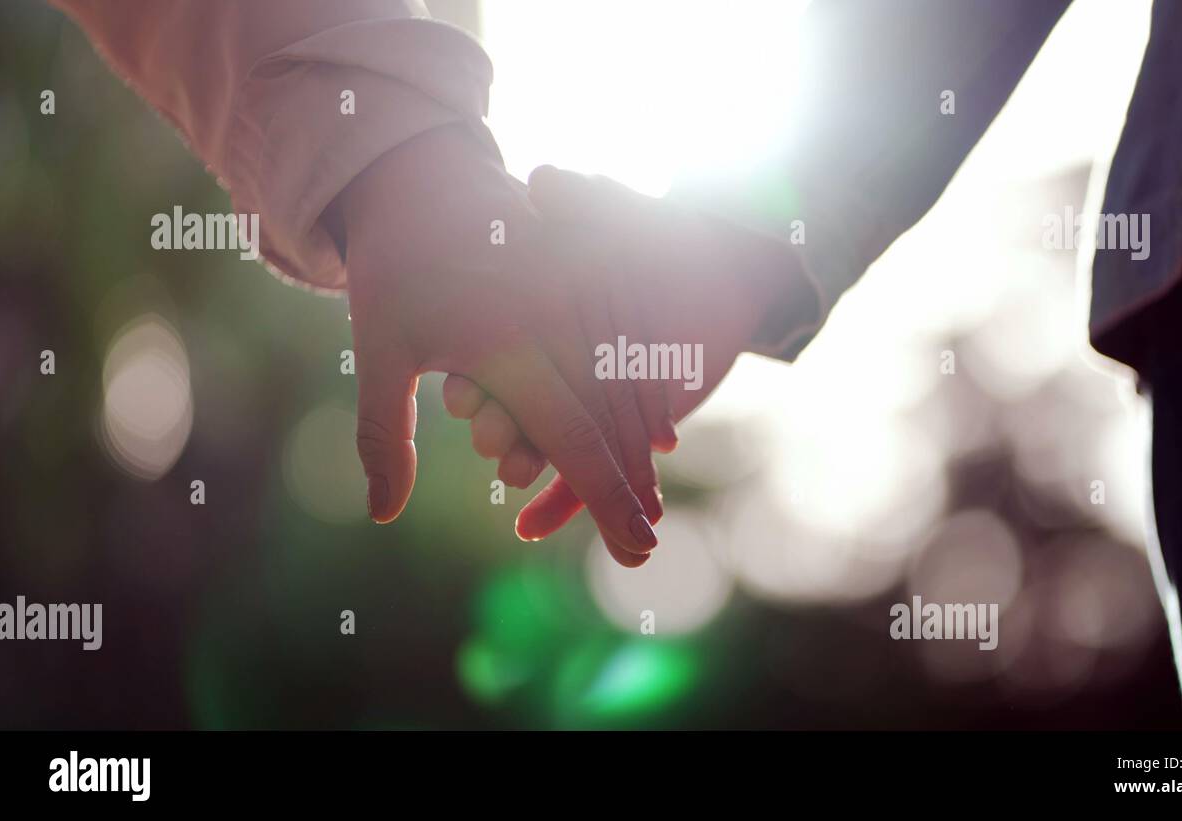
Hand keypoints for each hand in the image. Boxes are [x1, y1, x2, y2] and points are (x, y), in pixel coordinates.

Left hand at [339, 128, 662, 563]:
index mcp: (509, 342)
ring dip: (642, 452)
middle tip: (647, 546)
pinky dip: (646, 399)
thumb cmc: (393, 270)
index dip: (607, 499)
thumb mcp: (378, 352)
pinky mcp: (592, 277)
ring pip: (627, 387)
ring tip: (652, 502)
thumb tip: (382, 517)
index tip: (634, 546)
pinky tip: (660, 436)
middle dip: (632, 489)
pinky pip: (629, 348)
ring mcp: (582, 293)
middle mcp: (560, 318)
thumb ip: (383, 438)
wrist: (421, 174)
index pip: (574, 440)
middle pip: (613, 421)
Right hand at [448, 166, 815, 546]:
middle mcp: (550, 364)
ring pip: (549, 441)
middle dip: (501, 422)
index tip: (463, 384)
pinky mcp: (615, 433)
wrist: (718, 273)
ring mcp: (581, 402)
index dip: (480, 367)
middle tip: (487, 437)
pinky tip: (529, 529)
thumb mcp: (619, 212)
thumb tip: (545, 180)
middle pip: (518, 401)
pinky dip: (561, 502)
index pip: (496, 347)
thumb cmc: (660, 238)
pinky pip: (584, 475)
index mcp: (536, 316)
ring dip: (528, 461)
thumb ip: (584, 199)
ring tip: (514, 474)